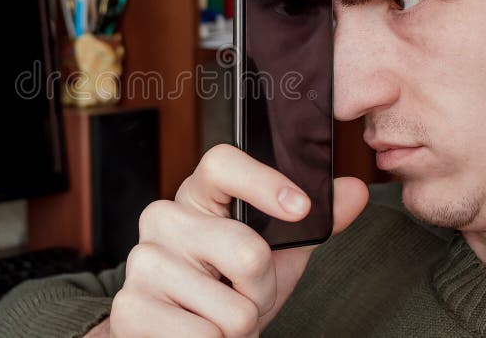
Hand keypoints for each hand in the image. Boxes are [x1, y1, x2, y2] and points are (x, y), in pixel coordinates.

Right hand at [106, 144, 367, 336]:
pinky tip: (193, 333)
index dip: (264, 181)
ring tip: (216, 317)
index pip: (222, 164)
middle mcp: (162, 217)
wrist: (179, 337)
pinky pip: (204, 337)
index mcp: (197, 196)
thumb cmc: (226, 290)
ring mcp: (141, 261)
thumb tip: (355, 191)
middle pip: (246, 251)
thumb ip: (314, 226)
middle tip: (243, 296)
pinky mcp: (130, 307)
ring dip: (237, 325)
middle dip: (262, 290)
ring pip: (231, 307)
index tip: (301, 208)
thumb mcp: (273, 257)